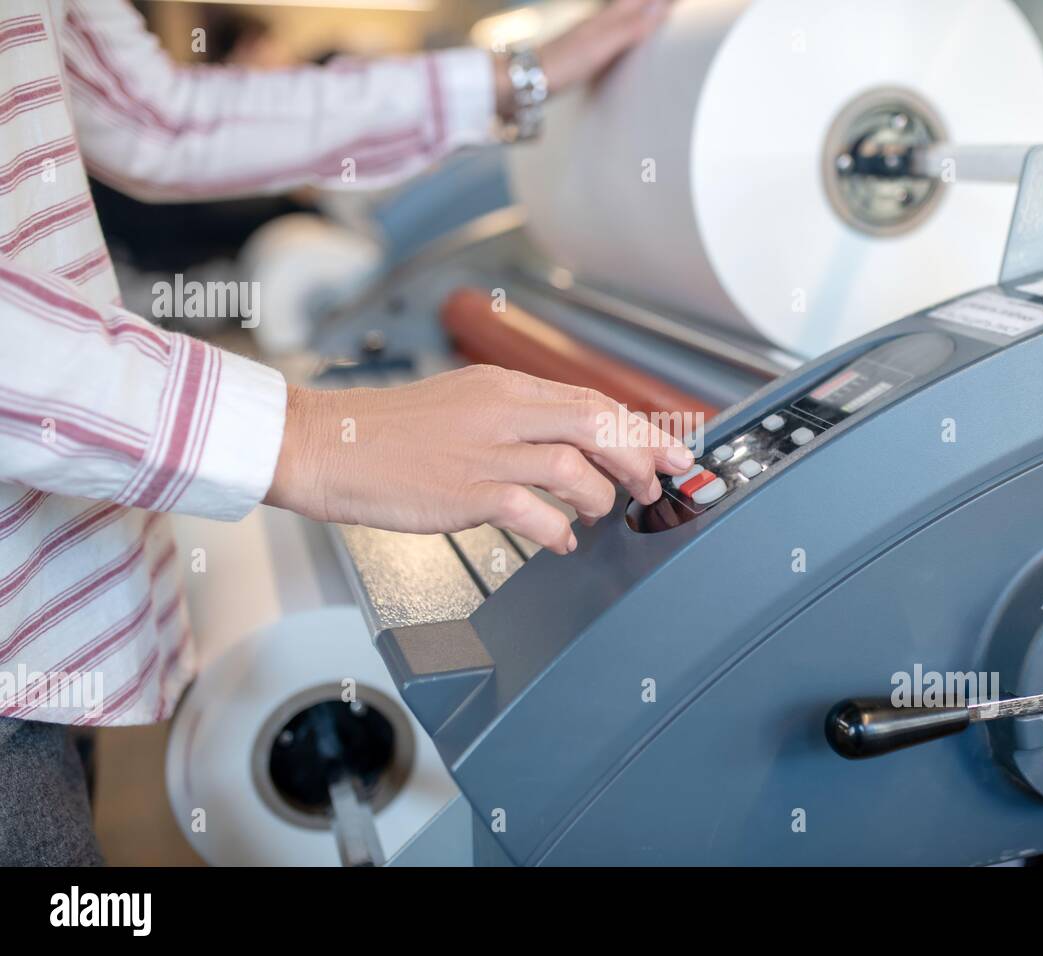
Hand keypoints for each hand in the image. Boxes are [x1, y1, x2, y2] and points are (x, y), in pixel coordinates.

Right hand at [264, 365, 694, 554]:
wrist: (324, 444)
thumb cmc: (389, 432)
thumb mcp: (462, 404)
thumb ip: (516, 417)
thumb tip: (570, 444)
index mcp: (503, 387)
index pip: (590, 398)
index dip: (638, 427)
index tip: (669, 449)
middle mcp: (499, 411)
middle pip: (596, 422)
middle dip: (640, 456)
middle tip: (656, 484)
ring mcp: (482, 451)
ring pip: (572, 465)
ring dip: (600, 496)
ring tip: (601, 513)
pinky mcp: (463, 490)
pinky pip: (532, 510)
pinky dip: (558, 529)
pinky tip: (560, 539)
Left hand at [494, 0, 669, 113]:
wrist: (521, 83)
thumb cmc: (559, 65)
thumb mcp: (601, 45)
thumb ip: (630, 26)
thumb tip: (659, 5)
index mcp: (604, 20)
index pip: (638, 5)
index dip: (659, 5)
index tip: (678, 4)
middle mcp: (595, 25)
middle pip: (629, 9)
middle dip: (648, 8)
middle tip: (668, 9)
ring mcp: (586, 39)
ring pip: (618, 22)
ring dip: (636, 17)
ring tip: (652, 16)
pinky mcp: (578, 55)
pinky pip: (608, 38)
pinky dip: (622, 34)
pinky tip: (618, 44)